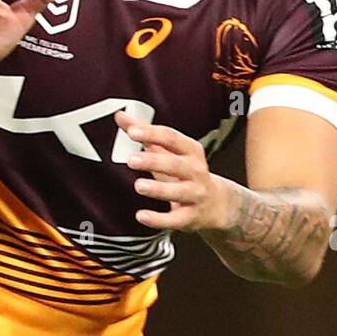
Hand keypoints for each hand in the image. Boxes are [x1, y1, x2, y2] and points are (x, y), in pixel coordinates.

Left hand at [115, 110, 230, 232]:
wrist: (216, 204)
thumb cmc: (186, 172)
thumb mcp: (169, 151)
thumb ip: (145, 134)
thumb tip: (120, 116)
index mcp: (191, 151)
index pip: (171, 138)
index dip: (152, 134)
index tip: (132, 131)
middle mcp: (196, 171)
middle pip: (175, 164)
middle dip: (154, 161)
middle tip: (131, 160)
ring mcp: (196, 194)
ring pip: (178, 192)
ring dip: (158, 189)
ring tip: (138, 185)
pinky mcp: (191, 217)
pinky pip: (175, 219)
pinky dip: (159, 219)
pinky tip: (142, 216)